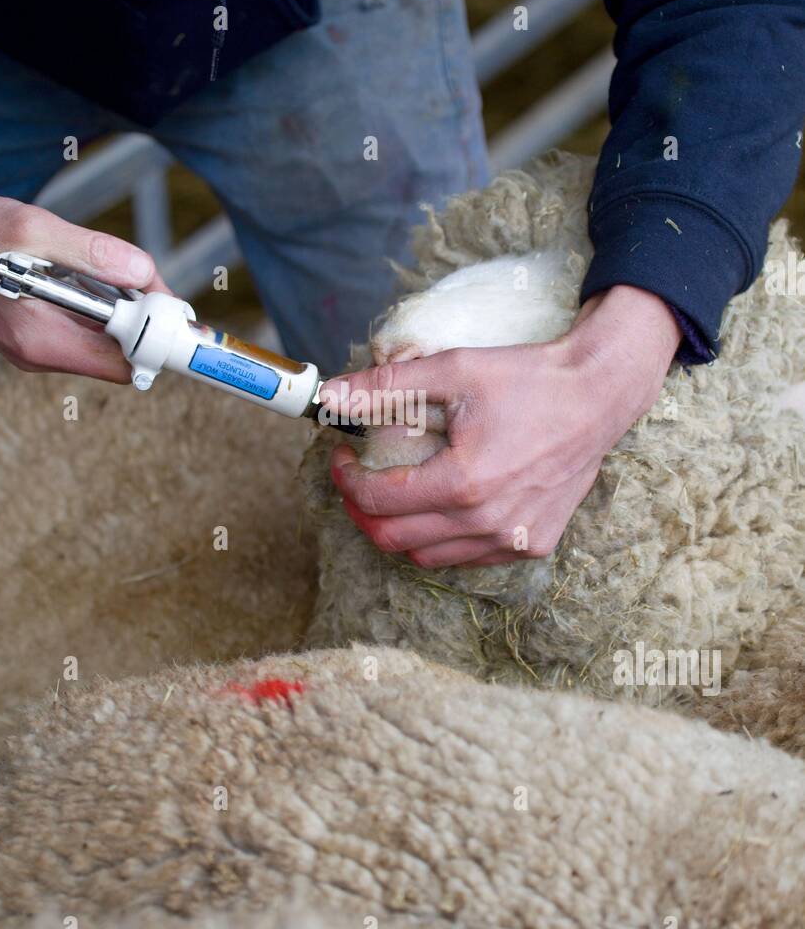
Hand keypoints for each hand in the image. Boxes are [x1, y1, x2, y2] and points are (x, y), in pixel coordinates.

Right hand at [0, 194, 167, 380]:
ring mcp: (33, 348)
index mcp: (42, 339)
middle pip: (116, 357)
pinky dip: (98, 310)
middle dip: (143, 325)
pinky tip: (93, 281)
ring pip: (100, 344)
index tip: (175, 315)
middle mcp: (39, 354)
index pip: (123, 365)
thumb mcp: (30, 229)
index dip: (155, 340)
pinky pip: (79, 331)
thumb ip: (90, 252)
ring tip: (126, 280)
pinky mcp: (29, 334)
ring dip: (121, 314)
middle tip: (157, 290)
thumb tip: (143, 271)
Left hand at [320, 286, 681, 567]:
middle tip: (356, 479)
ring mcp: (512, 539)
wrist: (597, 394)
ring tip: (394, 494)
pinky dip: (443, 539)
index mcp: (463, 484)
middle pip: (393, 538)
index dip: (345, 479)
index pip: (377, 500)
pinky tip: (441, 506)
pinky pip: (469, 557)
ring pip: (428, 556)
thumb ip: (385, 387)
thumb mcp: (452, 370)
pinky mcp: (533, 544)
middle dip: (362, 510)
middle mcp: (487, 523)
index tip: (341, 455)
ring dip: (400, 529)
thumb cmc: (527, 378)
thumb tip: (330, 395)